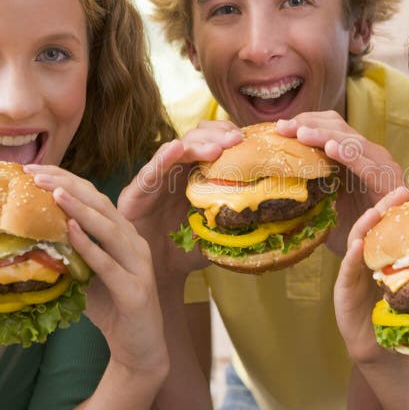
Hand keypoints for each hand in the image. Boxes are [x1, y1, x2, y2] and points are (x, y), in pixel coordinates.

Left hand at [26, 165, 165, 373]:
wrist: (140, 348)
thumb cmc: (111, 308)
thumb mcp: (86, 275)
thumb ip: (69, 254)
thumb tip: (30, 236)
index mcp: (124, 235)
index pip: (95, 198)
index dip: (67, 181)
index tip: (35, 169)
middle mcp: (135, 243)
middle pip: (102, 205)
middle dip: (69, 187)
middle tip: (37, 174)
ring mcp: (138, 265)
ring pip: (109, 229)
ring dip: (81, 210)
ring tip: (55, 194)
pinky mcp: (136, 290)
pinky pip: (110, 264)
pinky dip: (89, 247)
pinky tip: (71, 233)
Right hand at [118, 122, 242, 280]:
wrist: (158, 274)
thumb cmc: (188, 250)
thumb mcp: (219, 231)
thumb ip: (237, 219)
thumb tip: (274, 214)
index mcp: (198, 175)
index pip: (214, 143)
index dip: (230, 136)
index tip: (248, 140)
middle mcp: (176, 171)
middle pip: (196, 139)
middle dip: (217, 135)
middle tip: (236, 140)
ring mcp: (155, 180)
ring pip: (174, 149)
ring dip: (196, 145)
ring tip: (215, 148)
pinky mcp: (134, 193)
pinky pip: (148, 172)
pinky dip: (162, 159)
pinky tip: (175, 149)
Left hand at [277, 112, 403, 254]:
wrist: (373, 253)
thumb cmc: (346, 230)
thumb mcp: (322, 203)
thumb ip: (307, 186)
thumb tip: (269, 177)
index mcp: (352, 155)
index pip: (329, 127)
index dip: (306, 122)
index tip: (279, 127)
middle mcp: (369, 155)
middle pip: (339, 128)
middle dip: (310, 125)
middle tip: (283, 127)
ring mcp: (382, 166)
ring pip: (352, 142)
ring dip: (325, 136)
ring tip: (302, 134)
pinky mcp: (390, 183)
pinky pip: (369, 166)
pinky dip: (350, 156)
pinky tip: (331, 149)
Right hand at [335, 187, 408, 363]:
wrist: (383, 353)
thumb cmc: (403, 320)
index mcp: (384, 257)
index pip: (390, 226)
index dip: (399, 207)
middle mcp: (366, 260)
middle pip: (373, 227)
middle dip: (384, 207)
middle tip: (398, 193)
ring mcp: (352, 274)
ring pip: (356, 242)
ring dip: (365, 226)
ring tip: (375, 212)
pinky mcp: (343, 292)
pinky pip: (347, 271)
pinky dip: (352, 257)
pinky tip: (357, 246)